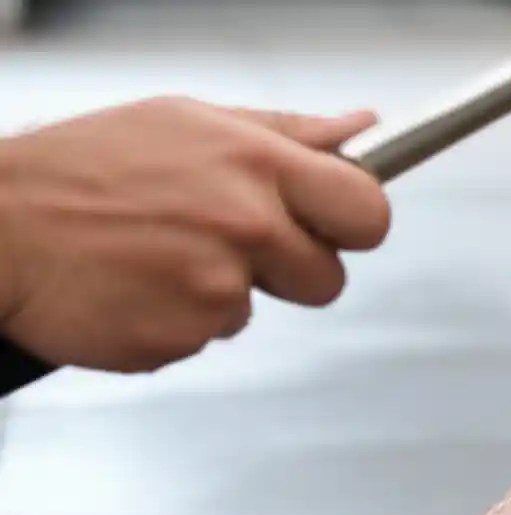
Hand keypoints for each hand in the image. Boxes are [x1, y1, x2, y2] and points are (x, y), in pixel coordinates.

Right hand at [0, 97, 390, 372]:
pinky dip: (178, 318)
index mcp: (257, 164)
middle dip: (292, 269)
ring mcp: (216, 288)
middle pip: (328, 279)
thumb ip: (286, 132)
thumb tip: (360, 130)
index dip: (355, 223)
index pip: (368, 211)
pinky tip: (136, 285)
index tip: (335, 225)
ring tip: (158, 254)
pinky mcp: (184, 338)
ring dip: (221, 291)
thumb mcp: (190, 121)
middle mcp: (247, 226)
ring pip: (259, 309)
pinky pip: (208, 337)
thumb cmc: (82, 168)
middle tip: (228, 243)